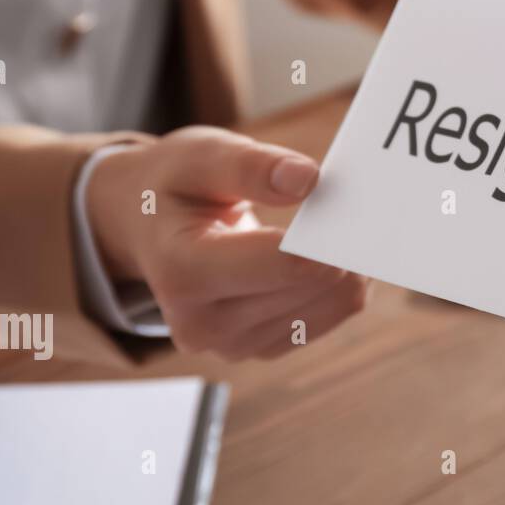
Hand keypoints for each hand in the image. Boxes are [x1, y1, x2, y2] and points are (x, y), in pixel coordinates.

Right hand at [85, 126, 369, 359]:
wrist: (148, 229)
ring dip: (349, 262)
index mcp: (182, 272)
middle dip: (343, 241)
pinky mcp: (262, 349)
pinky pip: (334, 316)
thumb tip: (308, 179)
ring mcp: (233, 346)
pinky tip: (328, 253)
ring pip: (336, 303)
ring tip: (336, 224)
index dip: (329, 234)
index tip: (355, 201)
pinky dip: (343, 282)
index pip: (283, 263)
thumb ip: (251, 165)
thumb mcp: (199, 156)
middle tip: (354, 204)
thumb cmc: (175, 186)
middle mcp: (203, 325)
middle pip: (316, 283)